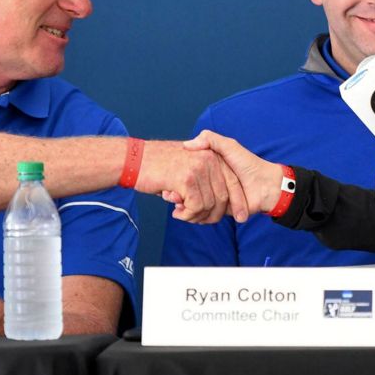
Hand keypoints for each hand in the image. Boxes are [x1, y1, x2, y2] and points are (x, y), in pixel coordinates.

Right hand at [132, 140, 248, 223]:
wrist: (133, 159)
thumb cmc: (157, 165)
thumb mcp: (185, 161)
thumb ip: (203, 174)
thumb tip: (216, 199)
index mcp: (212, 155)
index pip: (233, 183)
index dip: (237, 203)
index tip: (240, 218)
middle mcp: (209, 159)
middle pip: (224, 197)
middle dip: (214, 215)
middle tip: (197, 219)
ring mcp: (198, 168)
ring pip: (209, 205)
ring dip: (197, 216)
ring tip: (183, 214)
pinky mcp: (186, 179)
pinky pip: (196, 207)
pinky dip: (188, 215)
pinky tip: (177, 212)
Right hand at [175, 130, 283, 220]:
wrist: (268, 186)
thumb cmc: (249, 164)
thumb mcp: (229, 147)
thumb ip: (211, 140)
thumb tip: (188, 144)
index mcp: (210, 167)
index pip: (186, 173)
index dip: (175, 176)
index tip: (164, 178)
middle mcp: (209, 180)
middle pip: (185, 189)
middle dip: (176, 194)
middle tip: (167, 194)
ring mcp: (213, 194)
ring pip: (192, 202)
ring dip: (182, 205)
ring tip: (173, 203)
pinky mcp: (218, 209)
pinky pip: (200, 211)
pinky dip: (190, 214)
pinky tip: (181, 212)